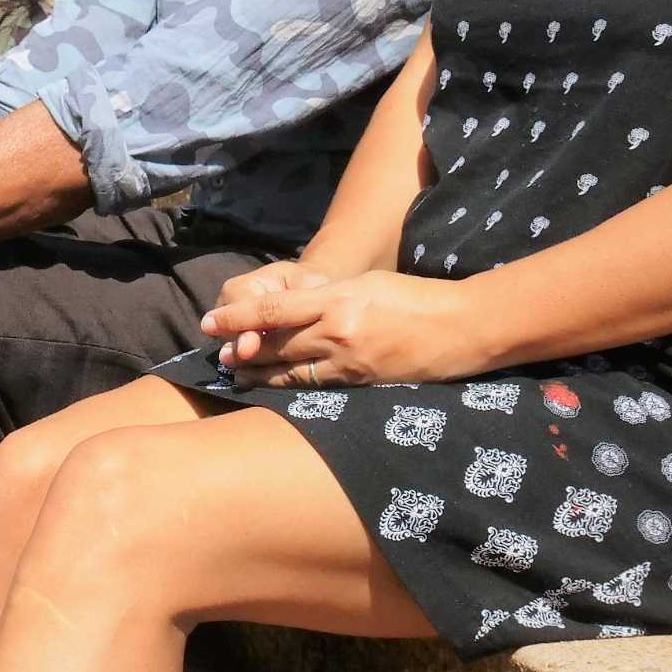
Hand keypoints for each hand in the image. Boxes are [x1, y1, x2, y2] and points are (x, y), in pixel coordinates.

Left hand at [199, 264, 482, 388]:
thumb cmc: (415, 298)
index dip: (236, 318)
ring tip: (235, 374)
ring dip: (258, 373)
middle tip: (216, 353)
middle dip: (241, 349)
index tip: (210, 322)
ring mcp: (350, 363)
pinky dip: (289, 387)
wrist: (461, 327)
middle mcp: (338, 332)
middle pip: (275, 344)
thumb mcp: (367, 283)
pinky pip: (315, 386)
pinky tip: (274, 387)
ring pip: (289, 371)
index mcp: (338, 300)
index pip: (273, 310)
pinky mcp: (361, 384)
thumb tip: (294, 301)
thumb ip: (328, 294)